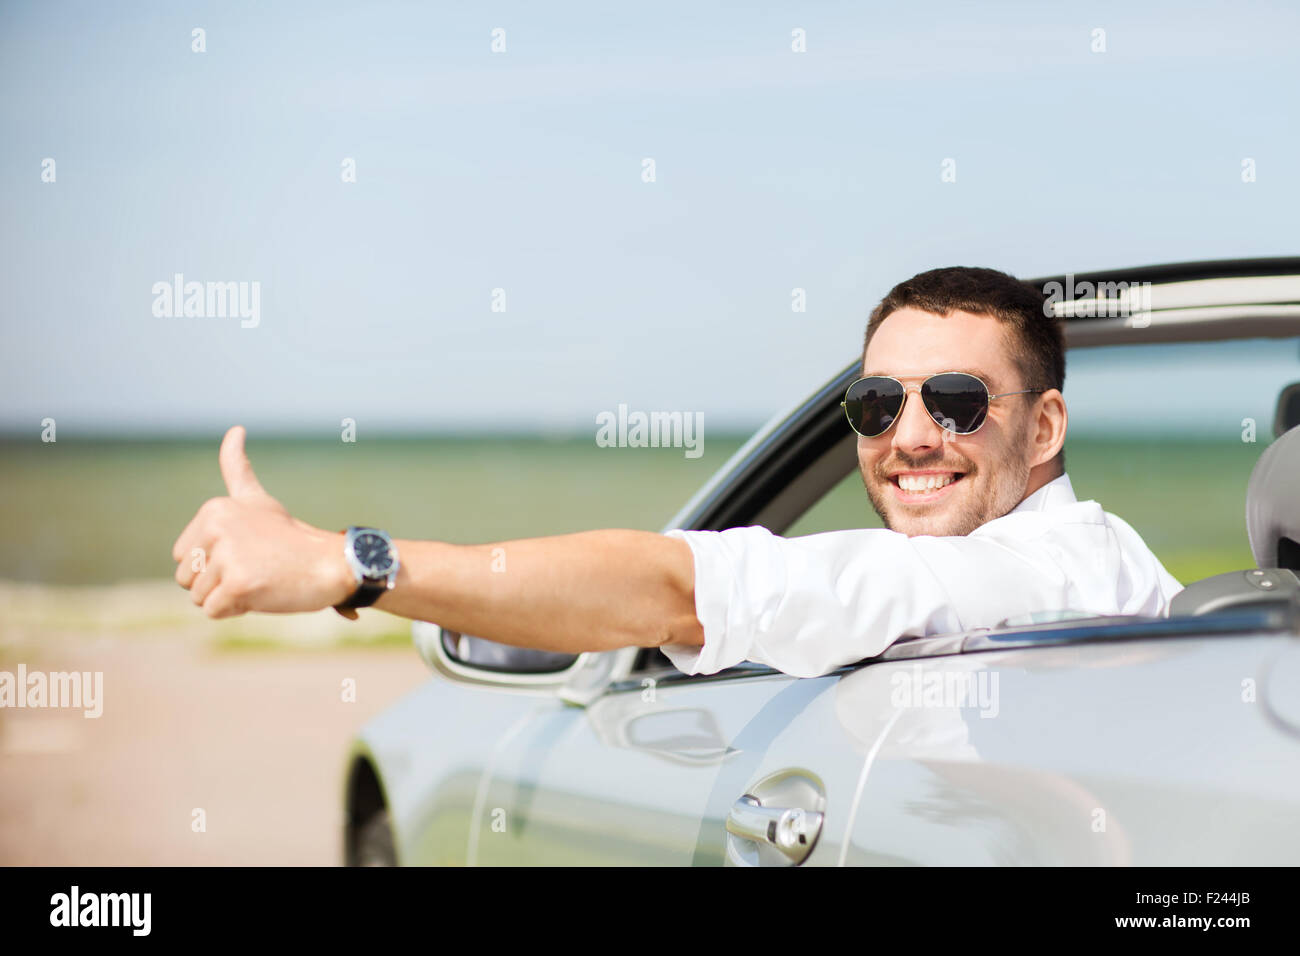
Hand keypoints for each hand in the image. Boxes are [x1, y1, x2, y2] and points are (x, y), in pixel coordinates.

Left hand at [172, 426, 356, 618]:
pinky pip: (214, 611)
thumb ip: (237, 468)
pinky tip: (263, 592)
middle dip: (217, 583)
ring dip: (229, 598)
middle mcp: (217, 528)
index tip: (247, 552)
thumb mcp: (258, 500)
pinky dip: (238, 610)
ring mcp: (228, 555)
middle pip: (185, 579)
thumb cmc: (292, 539)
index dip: (212, 565)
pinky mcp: (239, 583)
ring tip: (261, 579)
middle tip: (256, 568)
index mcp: (214, 510)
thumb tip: (235, 428)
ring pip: (199, 597)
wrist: (332, 564)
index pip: (182, 557)